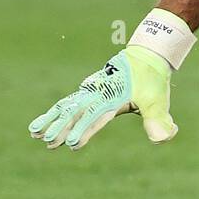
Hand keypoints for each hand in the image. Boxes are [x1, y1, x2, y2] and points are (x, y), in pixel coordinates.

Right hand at [28, 45, 176, 150]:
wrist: (146, 55)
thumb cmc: (152, 79)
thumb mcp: (158, 99)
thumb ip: (159, 120)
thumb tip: (163, 138)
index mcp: (113, 96)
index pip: (96, 115)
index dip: (84, 129)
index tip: (72, 143)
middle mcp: (98, 93)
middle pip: (75, 111)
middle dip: (60, 127)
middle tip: (47, 142)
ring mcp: (91, 91)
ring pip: (67, 106)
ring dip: (52, 120)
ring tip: (34, 134)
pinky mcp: (89, 91)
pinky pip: (69, 103)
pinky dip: (56, 113)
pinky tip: (44, 123)